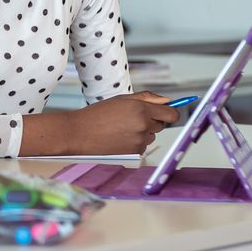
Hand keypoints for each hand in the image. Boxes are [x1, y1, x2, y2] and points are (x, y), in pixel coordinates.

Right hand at [64, 92, 180, 154]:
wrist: (80, 133)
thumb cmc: (98, 114)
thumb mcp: (122, 99)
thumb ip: (147, 98)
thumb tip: (167, 101)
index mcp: (141, 109)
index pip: (171, 114)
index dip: (170, 113)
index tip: (167, 113)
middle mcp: (143, 126)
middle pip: (160, 125)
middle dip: (151, 121)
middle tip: (131, 118)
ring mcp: (139, 141)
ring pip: (151, 136)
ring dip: (142, 132)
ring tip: (121, 128)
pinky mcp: (135, 152)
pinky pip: (142, 146)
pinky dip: (134, 142)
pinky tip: (119, 138)